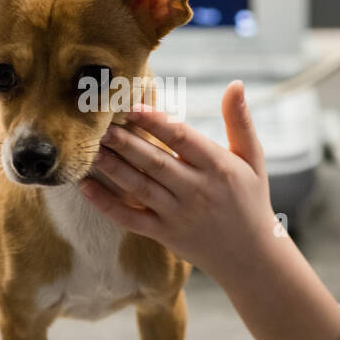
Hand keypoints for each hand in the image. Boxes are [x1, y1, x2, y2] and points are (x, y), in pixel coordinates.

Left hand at [79, 80, 276, 280]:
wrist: (251, 256)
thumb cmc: (250, 199)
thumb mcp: (252, 158)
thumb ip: (239, 121)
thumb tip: (235, 83)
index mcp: (218, 167)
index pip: (182, 138)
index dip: (155, 121)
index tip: (132, 107)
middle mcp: (197, 190)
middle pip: (154, 161)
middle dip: (125, 142)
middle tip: (99, 124)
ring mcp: (178, 215)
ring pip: (139, 187)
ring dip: (112, 167)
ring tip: (90, 148)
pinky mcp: (164, 234)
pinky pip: (130, 219)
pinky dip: (107, 204)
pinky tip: (86, 187)